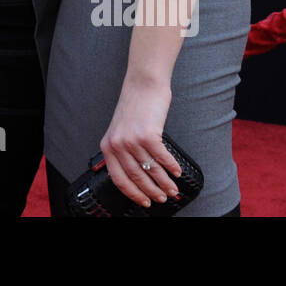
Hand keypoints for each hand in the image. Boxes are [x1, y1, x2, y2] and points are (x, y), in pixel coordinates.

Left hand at [99, 75, 180, 208]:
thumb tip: (139, 176)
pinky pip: (162, 158)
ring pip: (151, 170)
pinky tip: (177, 172)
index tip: (144, 202)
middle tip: (162, 198)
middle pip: (136, 178)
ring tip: (173, 189)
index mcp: (108, 145)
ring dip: (164, 183)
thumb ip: (124, 151)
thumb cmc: (135, 106)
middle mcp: (117, 144)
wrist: (143, 83)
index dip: (133, 194)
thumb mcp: (121, 130)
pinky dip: (172, 168)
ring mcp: (132, 140)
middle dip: (151, 192)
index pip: (118, 179)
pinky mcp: (147, 135)